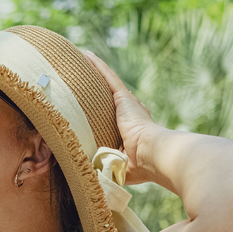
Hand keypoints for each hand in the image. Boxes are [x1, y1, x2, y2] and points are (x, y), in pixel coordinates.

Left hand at [82, 50, 157, 186]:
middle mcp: (132, 116)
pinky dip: (97, 66)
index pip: (114, 123)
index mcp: (133, 133)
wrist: (153, 155)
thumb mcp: (117, 168)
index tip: (94, 116)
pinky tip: (86, 55)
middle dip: (98, 94)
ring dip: (95, 75)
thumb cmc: (139, 167)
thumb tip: (88, 176)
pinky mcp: (124, 98)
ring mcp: (128, 105)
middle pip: (109, 101)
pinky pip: (108, 78)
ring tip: (79, 63)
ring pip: (107, 86)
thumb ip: (104, 168)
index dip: (105, 118)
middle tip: (81, 84)